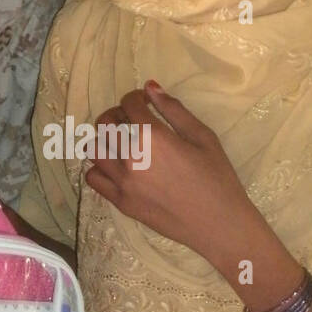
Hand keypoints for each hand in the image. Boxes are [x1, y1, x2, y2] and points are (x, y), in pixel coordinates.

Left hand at [85, 82, 259, 264]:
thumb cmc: (217, 178)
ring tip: (120, 143)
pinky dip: (99, 168)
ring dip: (104, 139)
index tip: (144, 101)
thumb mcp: (203, 137)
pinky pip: (93, 178)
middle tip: (130, 119)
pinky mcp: (121, 203)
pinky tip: (116, 167)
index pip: (129, 104)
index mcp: (152, 137)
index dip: (136, 97)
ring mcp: (122, 182)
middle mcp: (130, 157)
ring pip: (94, 149)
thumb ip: (174, 110)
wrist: (218, 224)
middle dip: (116, 114)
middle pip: (105, 124)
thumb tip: (150, 87)